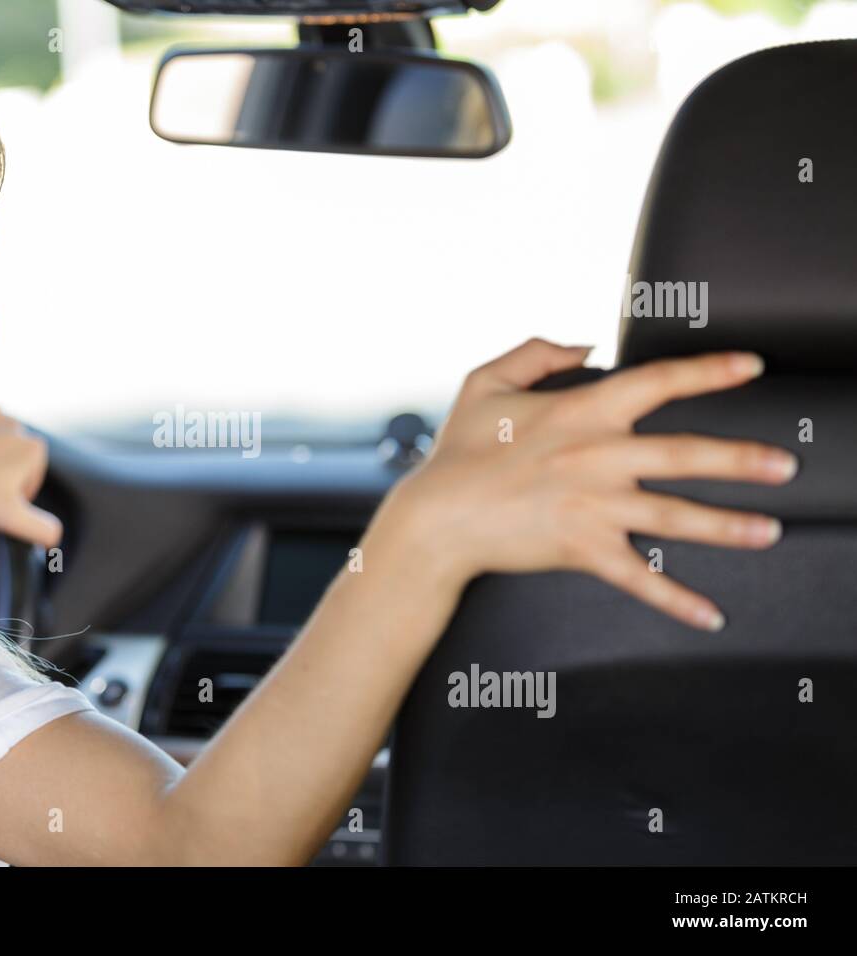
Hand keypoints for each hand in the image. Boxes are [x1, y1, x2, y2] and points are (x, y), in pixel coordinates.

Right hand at [370, 338, 797, 630]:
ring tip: (770, 531)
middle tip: (786, 464)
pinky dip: (677, 600)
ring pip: (676, 517)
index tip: (751, 365)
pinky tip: (711, 615)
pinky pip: (640, 579)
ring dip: (729, 527)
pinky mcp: (582, 549)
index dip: (709, 370)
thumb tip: (582, 344)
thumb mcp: (484, 382)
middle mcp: (597, 457)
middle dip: (743, 460)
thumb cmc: (456, 451)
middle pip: (686, 454)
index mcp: (581, 411)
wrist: (434, 518)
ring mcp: (593, 506)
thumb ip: (535, 351)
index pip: (657, 382)